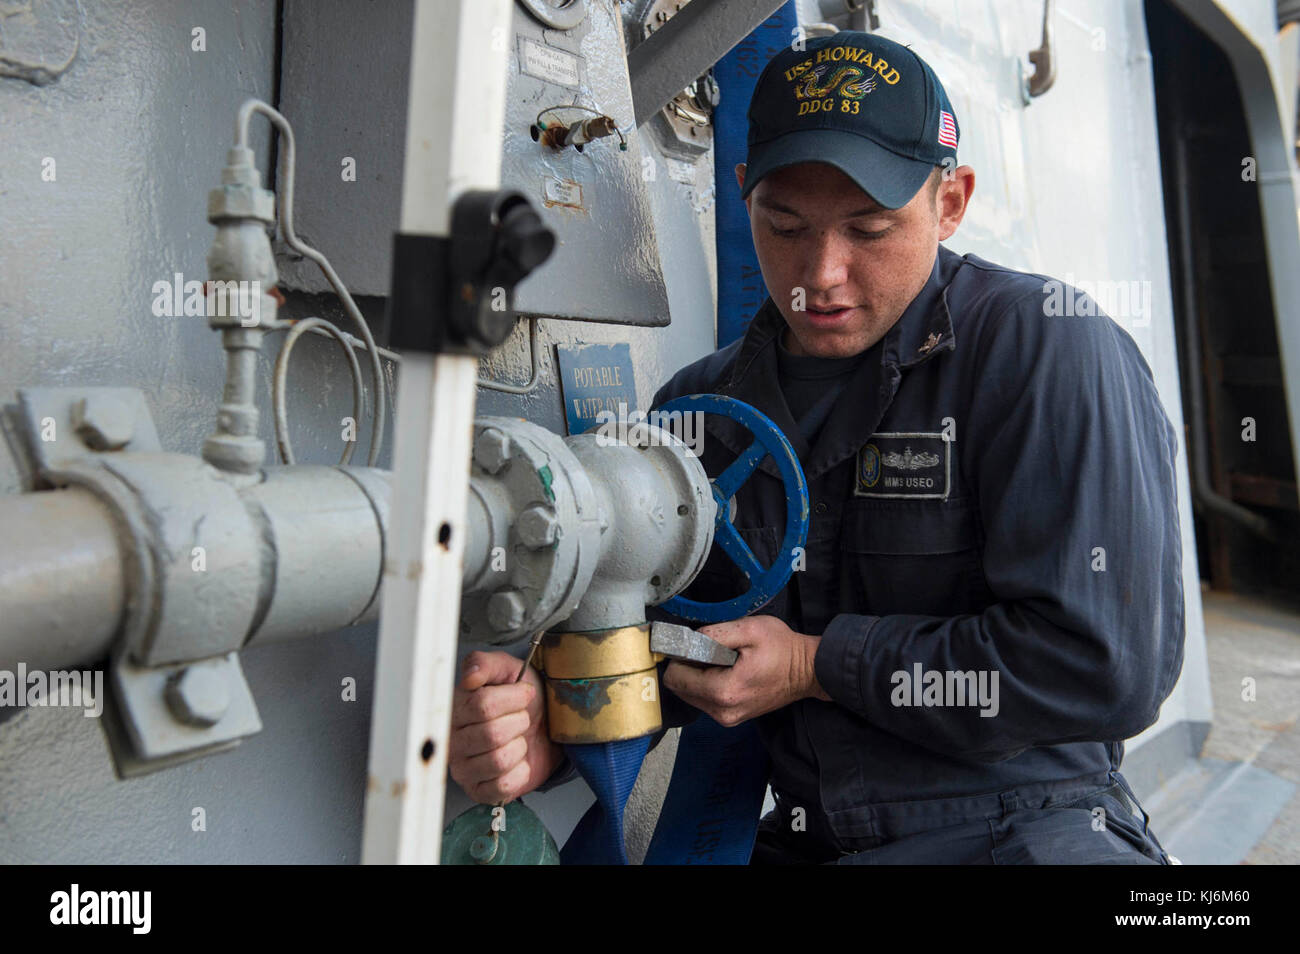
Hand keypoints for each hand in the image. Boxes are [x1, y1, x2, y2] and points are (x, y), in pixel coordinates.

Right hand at [448, 650, 563, 803]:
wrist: (545, 727)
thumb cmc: (521, 700)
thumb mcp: (508, 670)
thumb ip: (485, 663)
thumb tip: (469, 676)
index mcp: (455, 709)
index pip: (481, 705)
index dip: (513, 698)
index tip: (523, 694)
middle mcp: (453, 741)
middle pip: (491, 733)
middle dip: (519, 722)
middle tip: (521, 718)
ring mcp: (464, 769)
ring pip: (498, 760)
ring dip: (520, 746)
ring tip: (518, 739)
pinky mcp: (480, 791)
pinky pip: (503, 785)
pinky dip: (520, 771)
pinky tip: (518, 761)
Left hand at [661, 615, 830, 726]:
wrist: (807, 671)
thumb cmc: (782, 649)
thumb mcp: (750, 629)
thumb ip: (715, 634)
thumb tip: (688, 640)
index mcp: (724, 692)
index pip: (675, 678)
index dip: (680, 656)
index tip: (694, 644)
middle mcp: (722, 711)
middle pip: (679, 688)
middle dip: (689, 666)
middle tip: (712, 651)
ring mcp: (727, 718)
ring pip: (690, 695)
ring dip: (699, 675)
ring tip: (723, 660)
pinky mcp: (731, 717)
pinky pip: (704, 700)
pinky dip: (708, 684)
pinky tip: (727, 671)